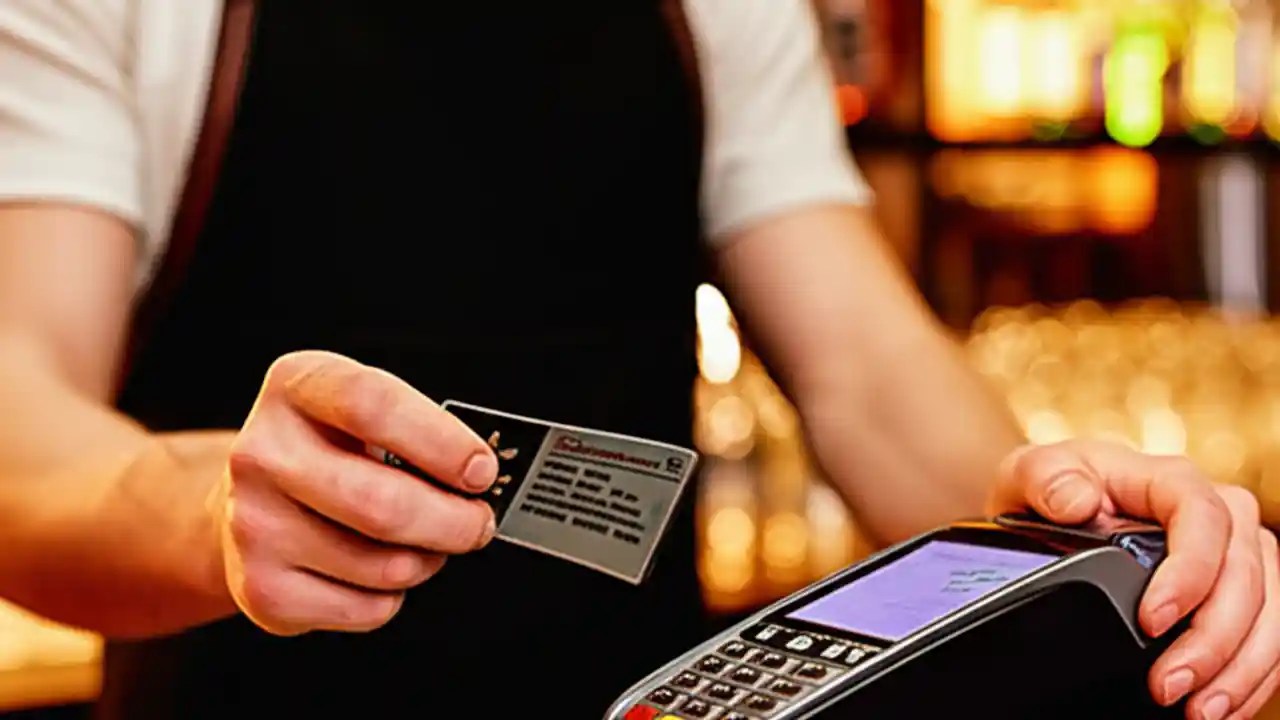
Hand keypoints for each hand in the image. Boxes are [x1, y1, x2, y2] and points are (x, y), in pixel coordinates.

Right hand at [216, 351, 498, 635]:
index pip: (371, 406)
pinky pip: (366, 609)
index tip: (481, 471)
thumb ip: (418, 431)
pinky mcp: (262, 590)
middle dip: (454, 522)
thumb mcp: (362, 412)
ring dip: (427, 560)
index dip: (441, 442)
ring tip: (425, 543)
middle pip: (381, 503)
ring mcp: (255, 525)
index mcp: (296, 387)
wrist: (254, 499)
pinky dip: (392, 596)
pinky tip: (377, 571)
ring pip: (383, 566)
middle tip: (478, 523)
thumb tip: (479, 478)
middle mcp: (263, 453)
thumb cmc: (328, 449)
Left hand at [989, 440, 1279, 719]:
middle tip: (1169, 685)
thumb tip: (1075, 500)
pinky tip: (1220, 705)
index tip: (1151, 621)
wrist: (1051, 512)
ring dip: (1239, 668)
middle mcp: (1219, 515)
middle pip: (1243, 575)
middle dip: (1213, 639)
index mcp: (1170, 480)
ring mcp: (1236, 554)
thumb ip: (1044, 477)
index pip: (1203, 518)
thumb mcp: (1030, 471)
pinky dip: (1249, 675)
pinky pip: (1265, 635)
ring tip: (1199, 709)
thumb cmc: (1051, 487)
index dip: (1190, 572)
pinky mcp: (1240, 592)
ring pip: (1267, 611)